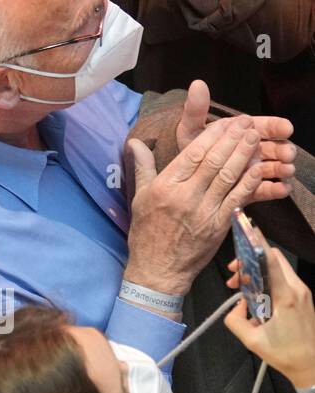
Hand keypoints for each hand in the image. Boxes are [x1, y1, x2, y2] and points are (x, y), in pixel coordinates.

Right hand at [124, 116, 269, 296]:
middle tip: (246, 123)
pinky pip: (237, 198)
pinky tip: (258, 168)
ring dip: (244, 155)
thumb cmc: (146, 233)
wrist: (158, 270)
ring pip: (228, 177)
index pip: (192, 154)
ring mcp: (204, 212)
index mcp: (164, 187)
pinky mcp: (218, 225)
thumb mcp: (139, 197)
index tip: (223, 122)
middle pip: (213, 161)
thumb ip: (142, 167)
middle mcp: (185, 197)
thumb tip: (135, 142)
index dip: (211, 136)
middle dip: (232, 139)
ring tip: (254, 138)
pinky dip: (248, 181)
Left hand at [175, 79, 295, 199]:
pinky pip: (266, 189)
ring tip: (287, 170)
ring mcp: (254, 170)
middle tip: (287, 153)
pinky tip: (282, 189)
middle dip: (284, 149)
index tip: (286, 128)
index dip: (278, 126)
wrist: (183, 176)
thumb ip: (196, 109)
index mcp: (243, 132)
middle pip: (275, 147)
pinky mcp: (251, 189)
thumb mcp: (191, 128)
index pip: (266, 126)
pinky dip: (276, 189)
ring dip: (283, 169)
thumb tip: (197, 83)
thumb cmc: (192, 147)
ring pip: (274, 168)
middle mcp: (253, 150)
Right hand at [226, 248, 314, 389]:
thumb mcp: (251, 340)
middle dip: (250, 258)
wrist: (312, 367)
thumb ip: (235, 318)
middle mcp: (297, 289)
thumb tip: (238, 304)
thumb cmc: (284, 354)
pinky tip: (255, 293)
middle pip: (273, 258)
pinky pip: (283, 278)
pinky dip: (266, 278)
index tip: (244, 229)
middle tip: (233, 274)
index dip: (256, 242)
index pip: (270, 259)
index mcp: (286, 296)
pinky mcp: (303, 297)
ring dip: (257, 269)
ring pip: (278, 267)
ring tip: (240, 286)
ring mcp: (303, 292)